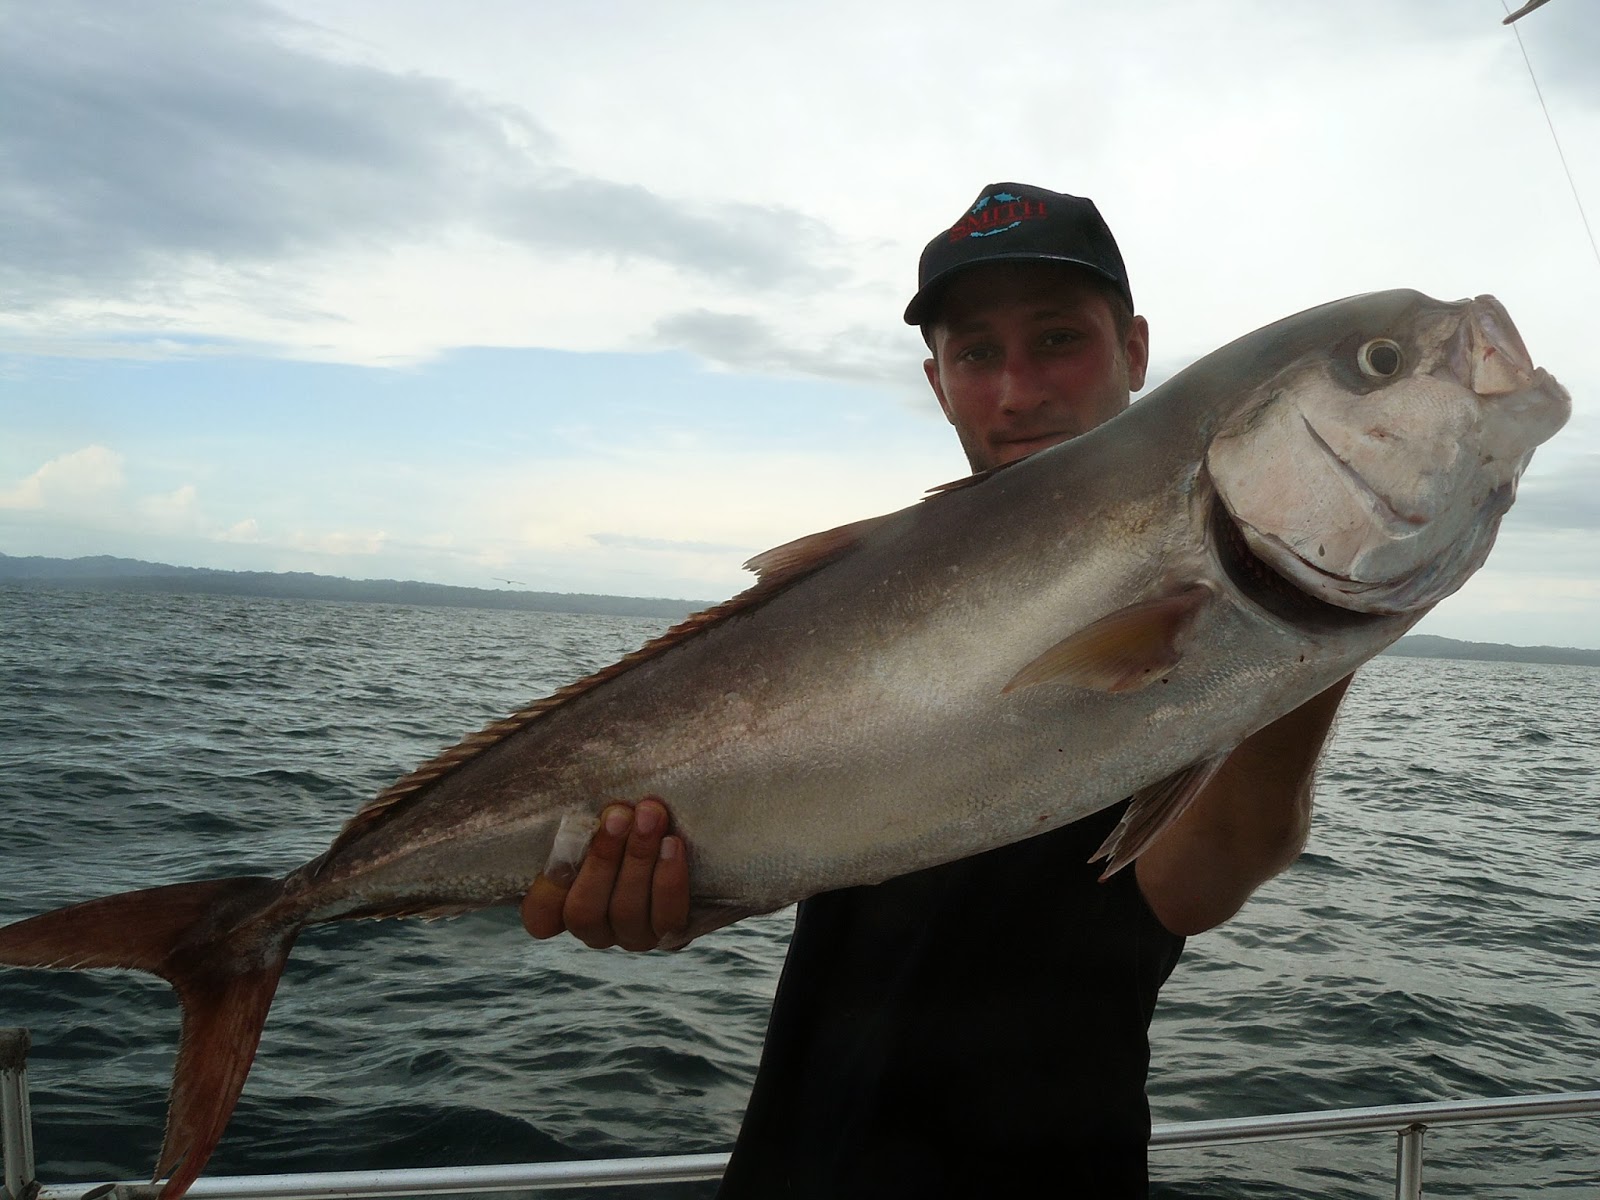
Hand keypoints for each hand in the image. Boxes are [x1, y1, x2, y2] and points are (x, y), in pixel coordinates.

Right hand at [520, 797, 689, 950]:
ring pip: (626, 911)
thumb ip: (579, 813)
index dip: (547, 890)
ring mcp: (632, 935)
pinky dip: (669, 879)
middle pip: (585, 911)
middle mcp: (596, 929)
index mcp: (564, 906)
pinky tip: (673, 844)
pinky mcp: (671, 933)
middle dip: (602, 859)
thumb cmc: (628, 816)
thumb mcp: (599, 813)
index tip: (565, 844)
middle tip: (618, 814)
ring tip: (651, 816)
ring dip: (638, 859)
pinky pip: (667, 916)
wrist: (693, 836)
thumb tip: (554, 767)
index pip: (539, 917)